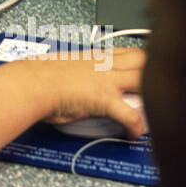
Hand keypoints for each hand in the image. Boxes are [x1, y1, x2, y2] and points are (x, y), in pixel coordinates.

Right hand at [25, 46, 146, 138]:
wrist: (31, 83)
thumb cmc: (37, 75)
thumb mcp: (61, 65)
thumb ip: (74, 68)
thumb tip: (70, 76)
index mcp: (94, 57)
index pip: (127, 52)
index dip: (140, 61)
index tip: (142, 71)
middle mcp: (104, 65)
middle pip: (143, 60)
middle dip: (153, 73)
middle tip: (153, 90)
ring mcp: (107, 81)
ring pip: (145, 82)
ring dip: (152, 97)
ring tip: (150, 111)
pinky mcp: (105, 101)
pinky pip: (132, 116)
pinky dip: (137, 128)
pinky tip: (133, 134)